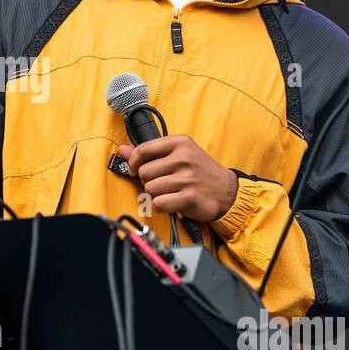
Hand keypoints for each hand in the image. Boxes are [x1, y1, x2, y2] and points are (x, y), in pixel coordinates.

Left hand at [117, 135, 238, 222]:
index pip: (143, 150)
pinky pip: (159, 203)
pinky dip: (161, 206)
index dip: (133, 162)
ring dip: (155, 195)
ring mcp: (188, 178)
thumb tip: (121, 150)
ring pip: (150, 189)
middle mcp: (184, 158)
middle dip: (147, 181)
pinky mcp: (190, 197)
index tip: (134, 169)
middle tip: (160, 183)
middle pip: (144, 172)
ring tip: (168, 192)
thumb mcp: (178, 154)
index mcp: (180, 143)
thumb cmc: (199, 171)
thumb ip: (149, 152)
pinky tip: (171, 202)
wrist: (226, 190)